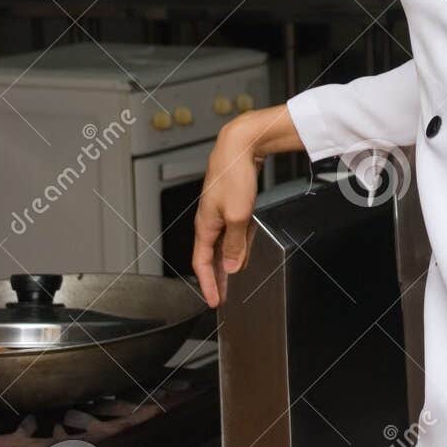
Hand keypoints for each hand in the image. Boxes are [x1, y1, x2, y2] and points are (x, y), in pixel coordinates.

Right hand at [191, 114, 264, 308]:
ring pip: (222, 244)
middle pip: (211, 256)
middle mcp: (209, 220)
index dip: (208, 284)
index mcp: (205, 225)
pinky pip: (232, 231)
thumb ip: (235, 243)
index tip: (215, 301)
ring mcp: (220, 211)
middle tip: (225, 296)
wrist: (240, 145)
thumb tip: (232, 267)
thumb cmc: (234, 175)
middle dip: (217, 277)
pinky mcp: (231, 203)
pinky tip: (245, 249)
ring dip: (228, 261)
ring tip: (235, 279)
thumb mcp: (239, 216)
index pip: (201, 263)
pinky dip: (237, 244)